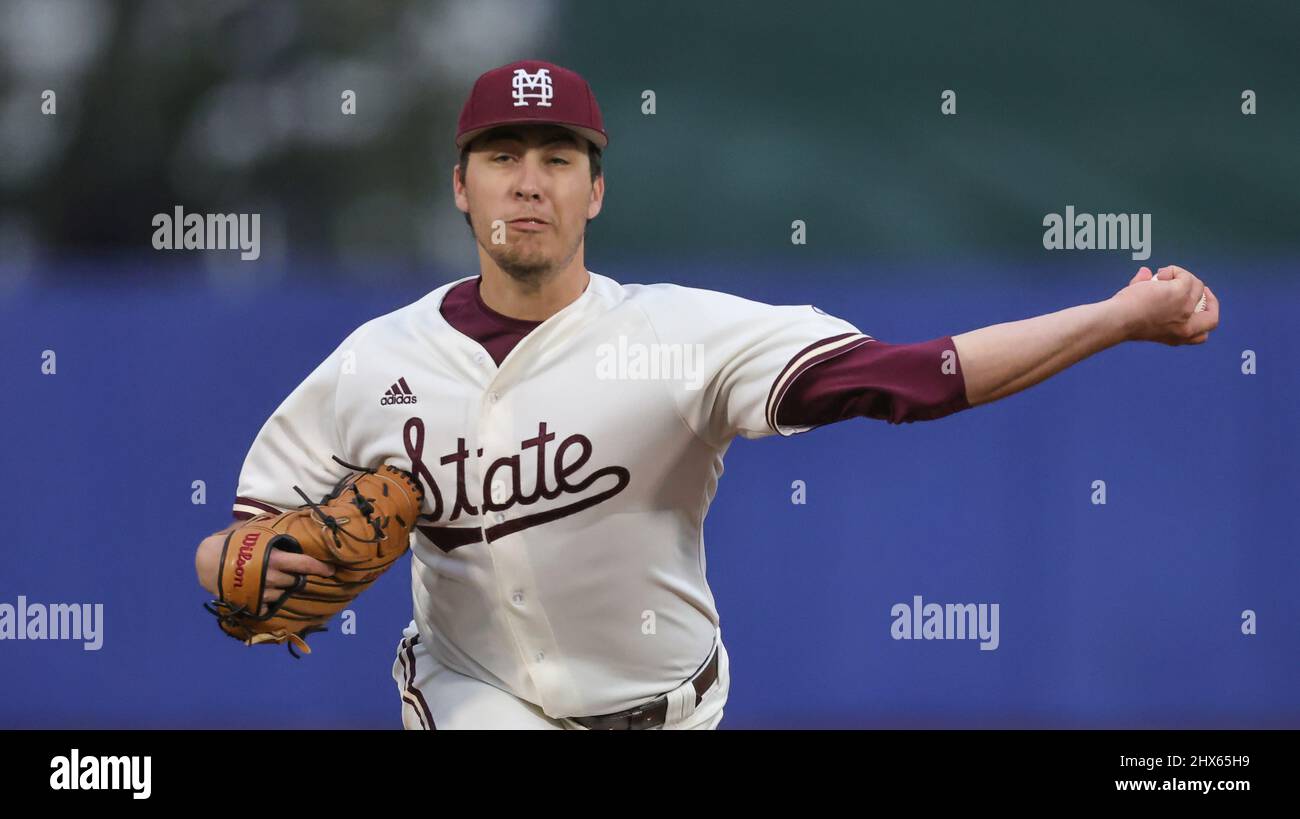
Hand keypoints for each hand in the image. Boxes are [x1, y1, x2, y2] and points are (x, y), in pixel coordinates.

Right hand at [195, 520, 335, 610]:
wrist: (206, 564)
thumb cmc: (230, 544)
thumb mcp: (251, 532)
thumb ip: (268, 528)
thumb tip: (282, 516)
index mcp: (276, 559)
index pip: (305, 564)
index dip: (320, 568)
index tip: (331, 570)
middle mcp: (273, 577)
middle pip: (296, 580)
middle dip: (298, 576)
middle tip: (296, 572)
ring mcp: (264, 592)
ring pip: (284, 592)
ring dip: (283, 587)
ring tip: (273, 579)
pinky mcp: (254, 603)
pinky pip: (269, 604)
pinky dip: (269, 599)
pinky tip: (263, 592)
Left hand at [1109, 265, 1219, 344]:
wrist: (1118, 320)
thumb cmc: (1122, 321)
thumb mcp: (1142, 315)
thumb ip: (1148, 296)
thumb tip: (1145, 272)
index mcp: (1178, 338)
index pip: (1201, 334)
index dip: (1203, 319)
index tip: (1195, 305)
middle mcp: (1187, 328)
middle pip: (1212, 318)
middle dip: (1211, 301)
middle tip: (1198, 288)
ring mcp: (1186, 309)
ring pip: (1198, 287)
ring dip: (1183, 277)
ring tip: (1161, 276)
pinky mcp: (1180, 293)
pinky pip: (1185, 276)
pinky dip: (1174, 270)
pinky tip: (1158, 273)